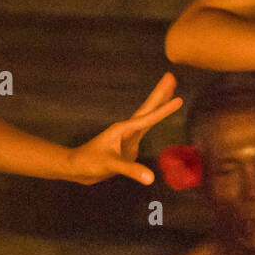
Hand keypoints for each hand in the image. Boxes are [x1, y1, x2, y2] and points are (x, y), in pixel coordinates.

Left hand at [63, 72, 183, 185]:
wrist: (76, 168)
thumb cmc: (89, 162)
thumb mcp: (110, 165)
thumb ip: (131, 170)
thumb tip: (151, 178)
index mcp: (123, 129)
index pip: (148, 118)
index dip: (164, 109)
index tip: (179, 99)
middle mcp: (127, 130)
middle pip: (147, 109)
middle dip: (159, 94)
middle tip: (171, 77)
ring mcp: (128, 138)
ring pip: (146, 118)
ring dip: (157, 105)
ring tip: (169, 91)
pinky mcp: (128, 147)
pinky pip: (144, 131)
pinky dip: (152, 122)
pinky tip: (155, 117)